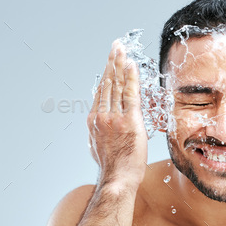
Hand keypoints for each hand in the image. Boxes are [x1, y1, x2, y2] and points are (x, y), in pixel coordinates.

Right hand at [87, 40, 147, 187]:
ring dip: (120, 64)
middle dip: (112, 62)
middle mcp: (102, 115)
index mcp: (94, 120)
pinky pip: (130, 94)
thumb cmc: (112, 167)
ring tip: (122, 49)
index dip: (106, 75)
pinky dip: (130, 78)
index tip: (110, 63)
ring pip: (117, 85)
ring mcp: (114, 117)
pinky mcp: (129, 120)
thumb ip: (98, 131)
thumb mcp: (98, 146)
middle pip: (107, 83)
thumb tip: (98, 123)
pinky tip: (131, 65)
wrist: (117, 178)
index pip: (101, 92)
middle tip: (115, 46)